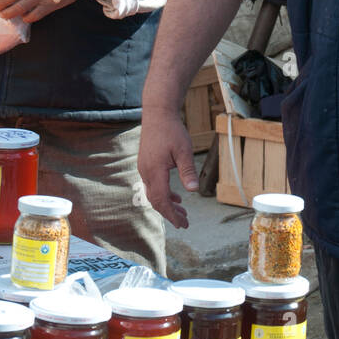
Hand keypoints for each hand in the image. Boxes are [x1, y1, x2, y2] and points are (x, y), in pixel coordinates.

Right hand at [137, 107, 197, 228]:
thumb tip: (193, 190)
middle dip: (170, 213)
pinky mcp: (146, 165)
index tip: (182, 223)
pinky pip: (153, 185)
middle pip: (156, 200)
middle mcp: (146, 172)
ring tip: (182, 212)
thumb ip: (188, 171)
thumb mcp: (184, 151)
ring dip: (167, 204)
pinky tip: (176, 197)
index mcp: (155, 171)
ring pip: (154, 194)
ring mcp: (144, 169)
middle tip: (184, 223)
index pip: (161, 200)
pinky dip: (164, 194)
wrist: (157, 114)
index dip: (171, 214)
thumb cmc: (172, 131)